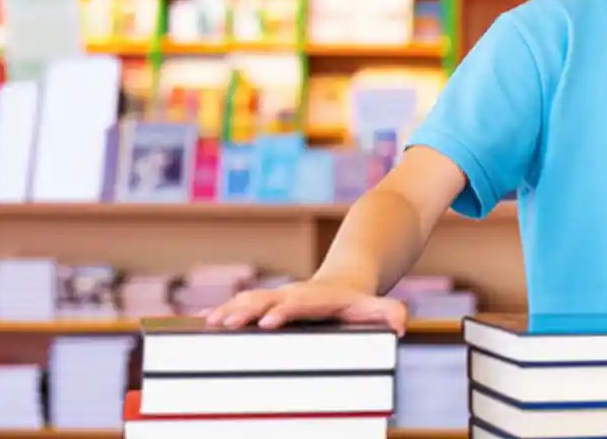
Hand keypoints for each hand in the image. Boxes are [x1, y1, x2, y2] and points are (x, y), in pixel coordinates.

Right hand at [203, 278, 408, 335]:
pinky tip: (204, 323)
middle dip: (245, 311)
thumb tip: (402, 324)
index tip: (267, 322)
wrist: (343, 282)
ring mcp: (276, 297)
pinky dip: (223, 313)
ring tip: (208, 323)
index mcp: (313, 299)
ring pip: (248, 301)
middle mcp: (290, 295)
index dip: (282, 312)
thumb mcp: (373, 306)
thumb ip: (389, 312)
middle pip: (264, 300)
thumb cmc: (355, 303)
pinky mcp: (266, 303)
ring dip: (228, 311)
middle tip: (226, 322)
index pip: (297, 305)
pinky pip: (241, 306)